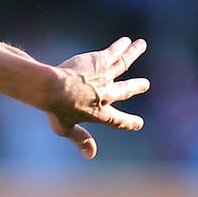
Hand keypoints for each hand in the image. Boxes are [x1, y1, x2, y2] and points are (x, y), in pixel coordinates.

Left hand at [45, 37, 148, 158]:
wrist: (52, 87)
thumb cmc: (54, 108)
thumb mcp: (65, 128)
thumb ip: (80, 140)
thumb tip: (91, 155)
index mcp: (99, 113)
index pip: (118, 120)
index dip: (129, 123)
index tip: (139, 124)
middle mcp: (106, 95)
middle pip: (125, 90)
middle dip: (136, 87)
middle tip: (145, 84)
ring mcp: (105, 77)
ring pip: (123, 64)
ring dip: (133, 54)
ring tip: (141, 46)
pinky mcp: (99, 61)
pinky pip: (114, 53)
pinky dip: (121, 47)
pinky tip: (127, 41)